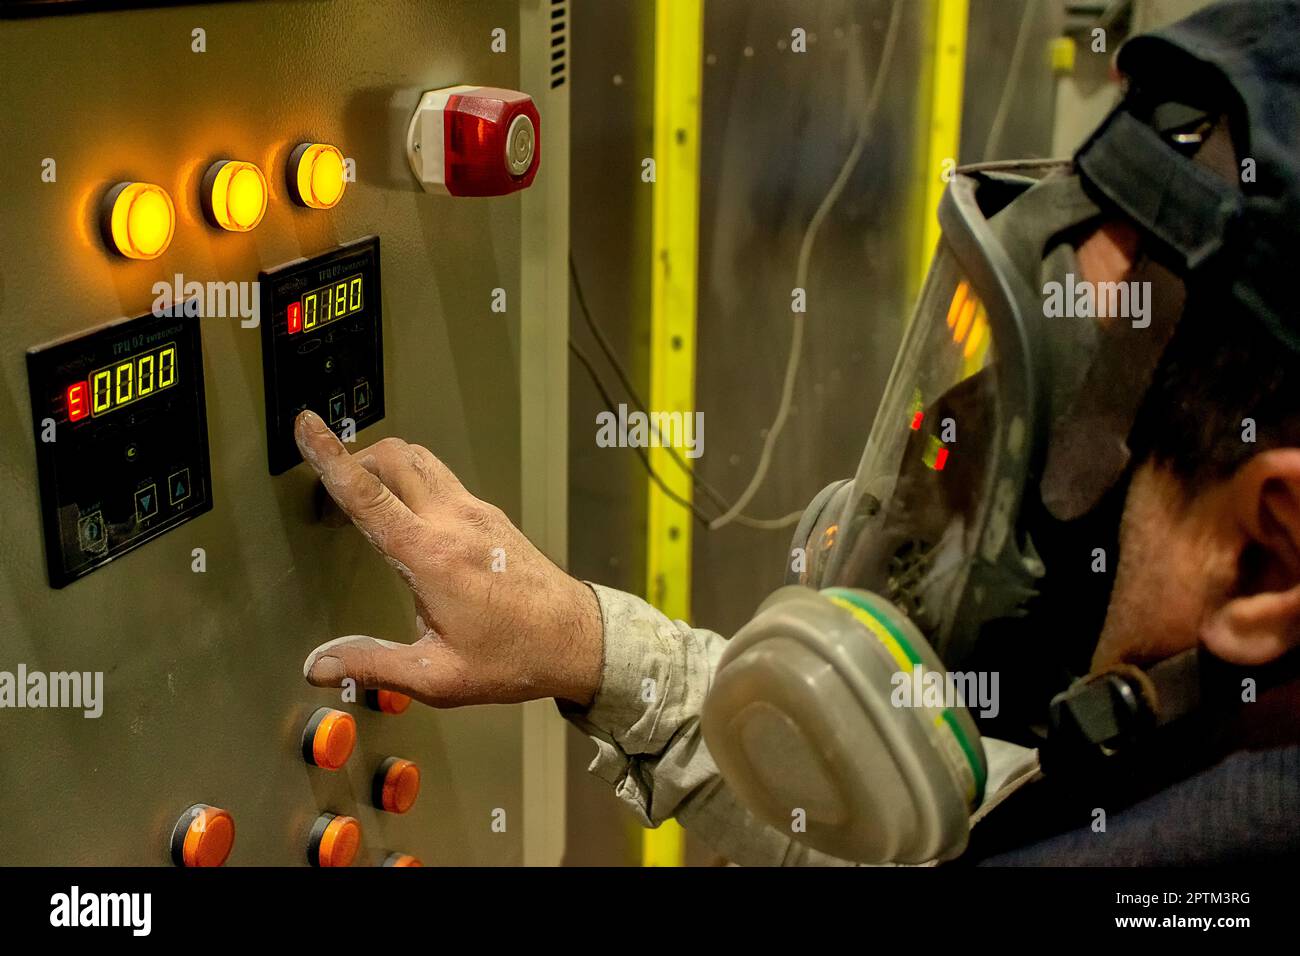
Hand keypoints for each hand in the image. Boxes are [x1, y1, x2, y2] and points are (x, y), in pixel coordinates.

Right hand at [294, 410, 603, 707]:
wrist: (577, 640)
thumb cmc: (516, 657)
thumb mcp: (437, 676)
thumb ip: (374, 664)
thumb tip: (320, 665)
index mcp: (433, 556)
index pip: (368, 495)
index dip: (330, 458)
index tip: (306, 427)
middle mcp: (455, 522)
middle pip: (395, 457)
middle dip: (354, 457)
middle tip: (330, 480)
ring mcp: (478, 513)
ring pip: (422, 460)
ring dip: (387, 464)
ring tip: (365, 494)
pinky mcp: (492, 517)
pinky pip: (444, 479)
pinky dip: (414, 480)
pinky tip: (409, 515)